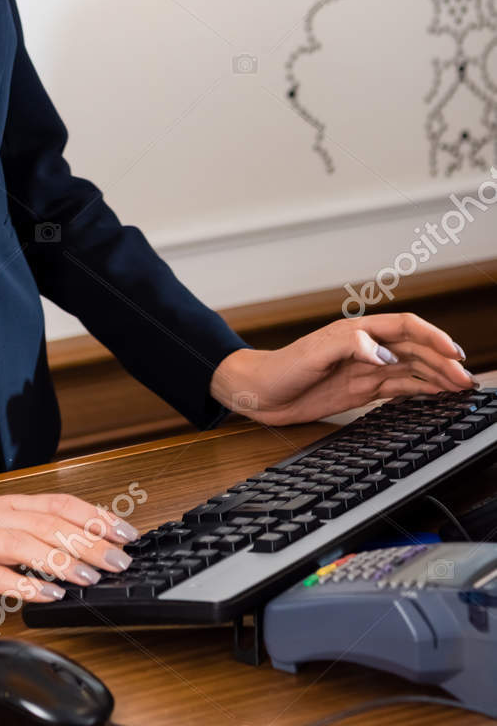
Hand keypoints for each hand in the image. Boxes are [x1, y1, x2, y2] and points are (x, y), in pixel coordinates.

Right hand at [0, 490, 138, 601]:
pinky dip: (23, 583)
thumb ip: (27, 533)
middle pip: (50, 523)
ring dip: (63, 559)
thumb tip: (76, 548)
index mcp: (5, 505)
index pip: (60, 504)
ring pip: (26, 543)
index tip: (128, 532)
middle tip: (121, 560)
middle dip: (90, 541)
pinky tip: (46, 593)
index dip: (96, 516)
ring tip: (92, 577)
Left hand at [210, 312, 475, 426]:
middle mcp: (367, 349)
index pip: (406, 328)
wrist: (260, 393)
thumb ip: (351, 346)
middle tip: (466, 380)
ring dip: (437, 377)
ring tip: (461, 388)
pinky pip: (399, 388)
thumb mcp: (314, 352)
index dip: (433, 338)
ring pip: (412, 369)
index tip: (454, 353)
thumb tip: (385, 354)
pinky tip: (437, 396)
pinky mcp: (362, 390)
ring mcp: (366, 370)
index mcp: (359, 332)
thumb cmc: (281, 366)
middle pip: (415, 350)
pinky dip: (421, 391)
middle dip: (444, 362)